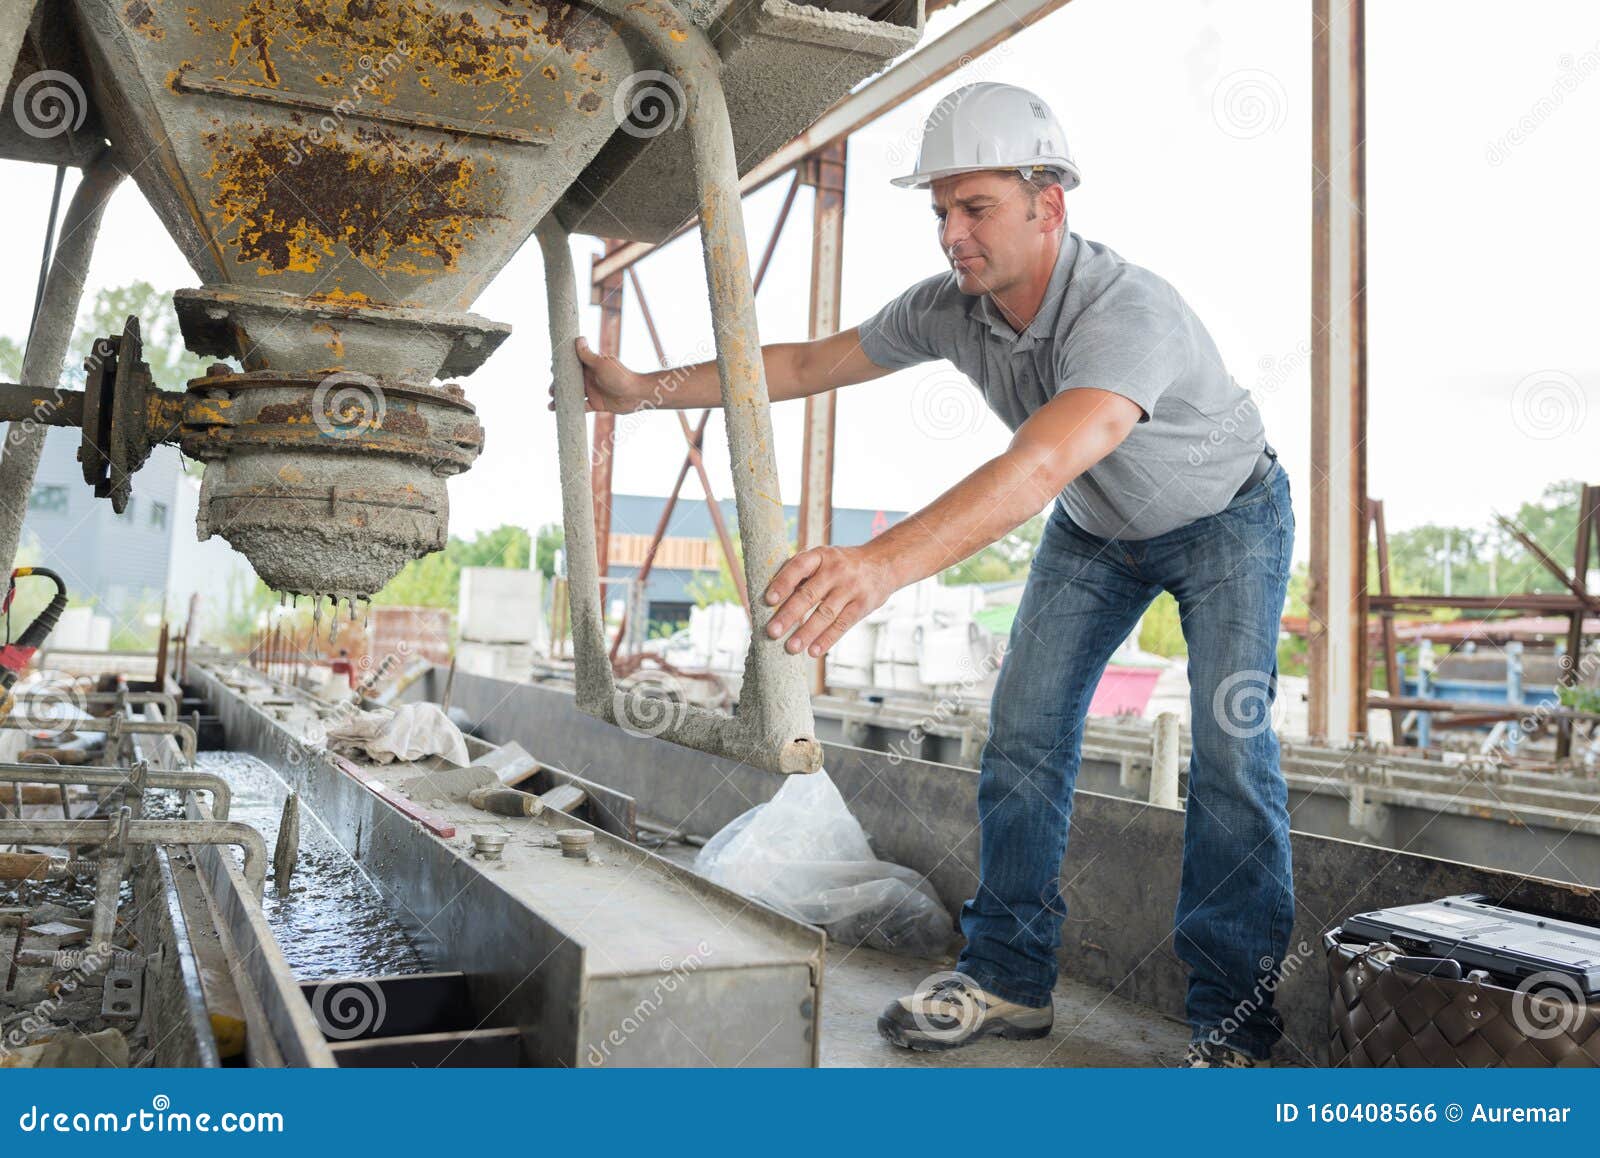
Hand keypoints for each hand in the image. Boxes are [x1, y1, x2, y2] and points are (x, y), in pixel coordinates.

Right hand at [547, 337, 652, 413]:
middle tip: (551, 390)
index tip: (552, 369)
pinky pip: (580, 406)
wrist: (635, 394)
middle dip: (558, 385)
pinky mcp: (595, 403)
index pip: (572, 364)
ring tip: (551, 404)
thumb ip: (587, 355)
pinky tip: (559, 411)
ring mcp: (592, 391)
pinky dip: (570, 408)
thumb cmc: (620, 376)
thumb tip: (578, 338)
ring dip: (561, 398)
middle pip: (569, 381)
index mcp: (590, 365)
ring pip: (572, 394)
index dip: (561, 366)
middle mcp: (589, 377)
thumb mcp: (601, 364)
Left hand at [763, 544, 897, 657]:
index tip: (768, 600)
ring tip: (790, 648)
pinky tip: (813, 651)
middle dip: (789, 615)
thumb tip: (771, 599)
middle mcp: (836, 570)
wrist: (883, 563)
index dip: (783, 583)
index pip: (798, 567)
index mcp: (820, 555)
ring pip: (825, 614)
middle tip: (772, 632)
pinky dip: (827, 639)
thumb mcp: (823, 558)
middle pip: (809, 594)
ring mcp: (851, 588)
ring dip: (807, 632)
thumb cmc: (841, 564)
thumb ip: (800, 573)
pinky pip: (842, 625)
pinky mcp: (862, 605)